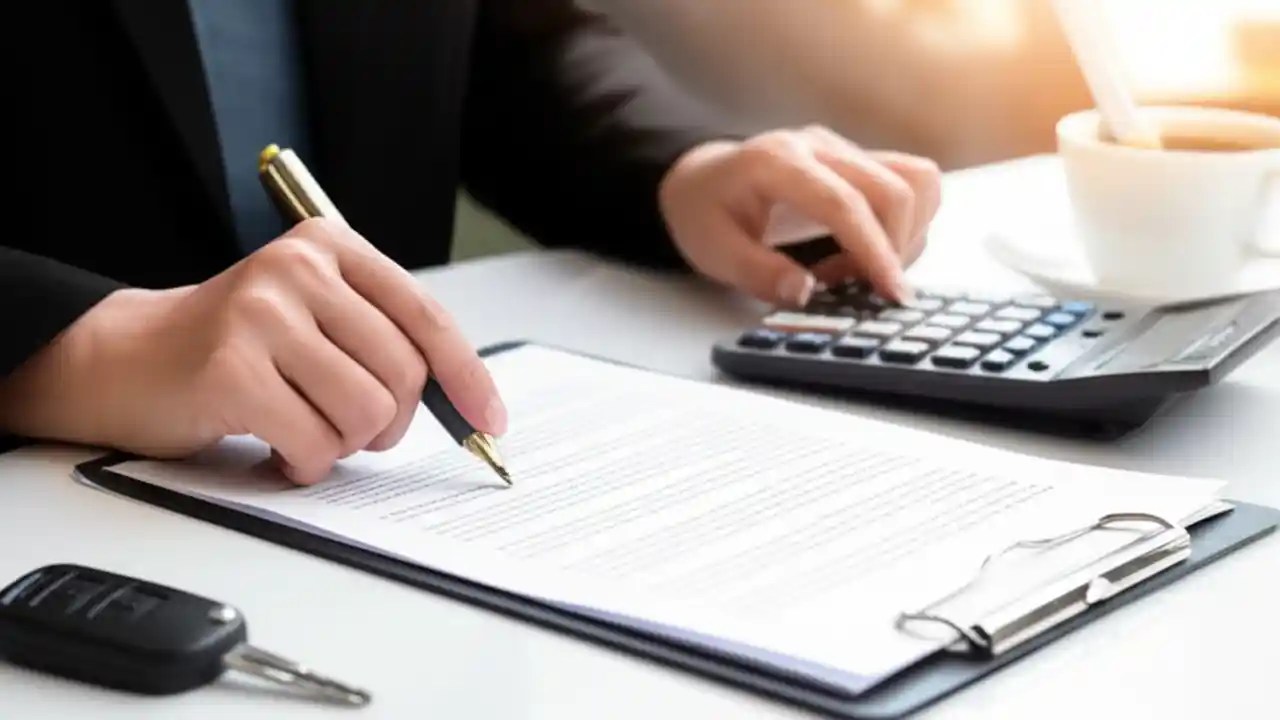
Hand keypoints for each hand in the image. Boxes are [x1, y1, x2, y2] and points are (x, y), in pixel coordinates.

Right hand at [0, 218, 504, 484]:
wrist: (125, 358)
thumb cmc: (232, 344)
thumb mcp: (313, 313)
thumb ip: (380, 336)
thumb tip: (465, 398)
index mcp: (329, 247)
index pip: (426, 317)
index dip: (467, 376)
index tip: (490, 419)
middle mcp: (297, 270)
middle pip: (404, 374)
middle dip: (389, 424)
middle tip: (353, 432)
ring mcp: (262, 316)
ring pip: (366, 413)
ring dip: (342, 445)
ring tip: (304, 432)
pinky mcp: (232, 369)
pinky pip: (314, 442)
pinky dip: (304, 463)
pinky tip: (276, 448)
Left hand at [658, 125, 941, 305]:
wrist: (701, 178)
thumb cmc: (705, 214)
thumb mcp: (713, 251)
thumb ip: (758, 273)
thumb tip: (803, 293)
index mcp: (777, 162)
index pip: (844, 203)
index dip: (874, 250)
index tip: (891, 292)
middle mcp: (819, 146)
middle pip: (893, 188)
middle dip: (895, 248)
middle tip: (863, 290)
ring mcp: (844, 148)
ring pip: (915, 181)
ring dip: (906, 234)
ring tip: (857, 269)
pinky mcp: (860, 159)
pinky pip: (912, 184)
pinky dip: (906, 223)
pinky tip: (866, 249)